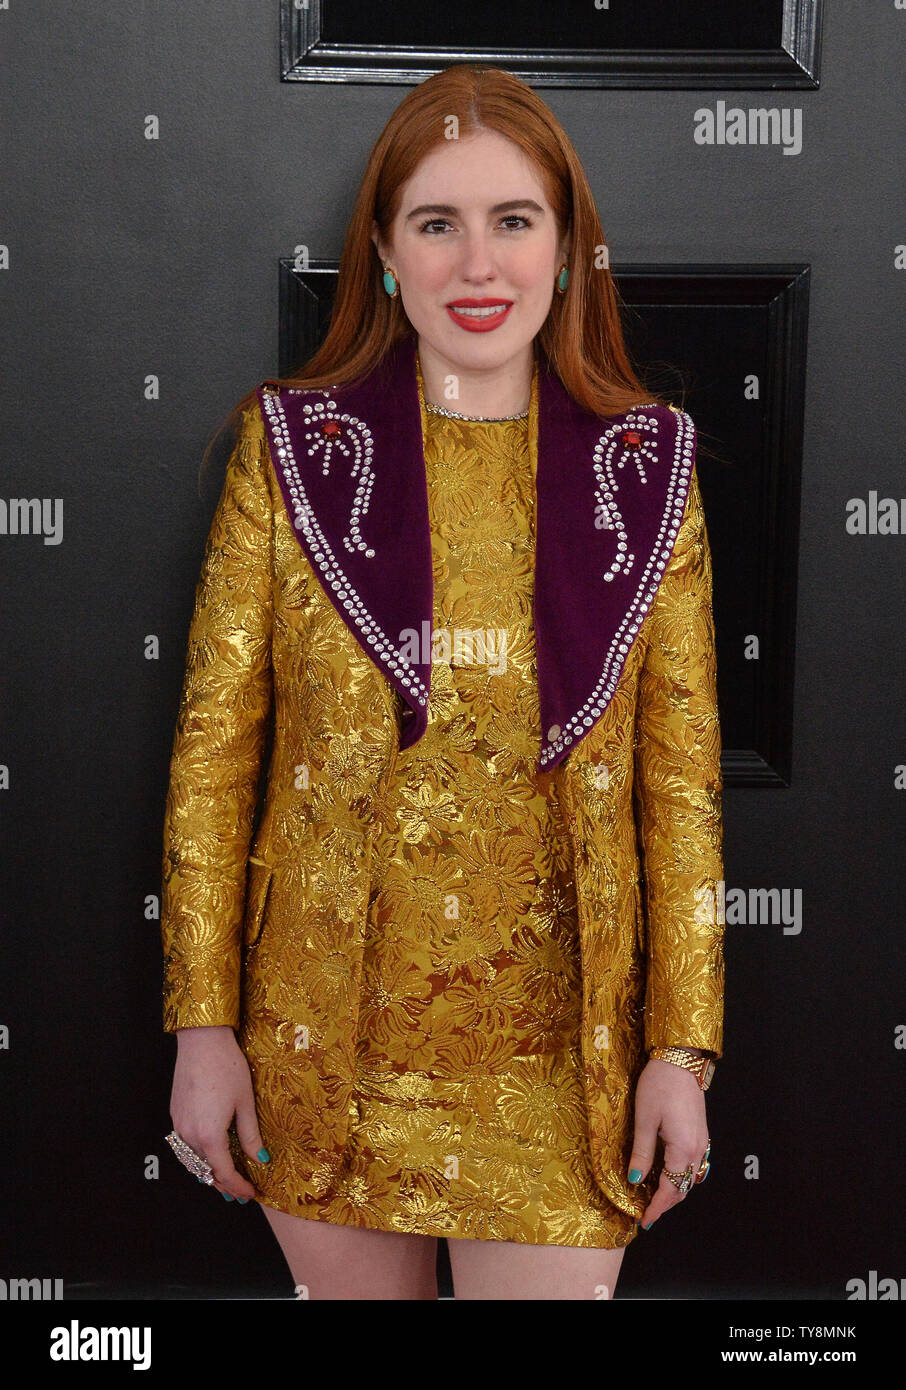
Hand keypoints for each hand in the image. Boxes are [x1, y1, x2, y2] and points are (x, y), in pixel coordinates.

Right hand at [170, 1026, 266, 1201]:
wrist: (202, 1041)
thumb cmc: (227, 1067)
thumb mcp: (245, 1103)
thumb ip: (251, 1135)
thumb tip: (261, 1159)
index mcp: (210, 1136)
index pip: (224, 1173)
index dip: (238, 1187)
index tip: (250, 1193)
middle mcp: (190, 1135)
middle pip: (205, 1172)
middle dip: (223, 1185)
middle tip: (239, 1194)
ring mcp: (179, 1125)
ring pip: (193, 1161)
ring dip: (209, 1173)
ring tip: (226, 1181)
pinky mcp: (176, 1114)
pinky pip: (185, 1146)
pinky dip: (198, 1158)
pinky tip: (209, 1156)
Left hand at [628, 1058, 709, 1228]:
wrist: (679, 1060)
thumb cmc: (659, 1085)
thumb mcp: (644, 1120)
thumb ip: (642, 1153)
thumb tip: (635, 1180)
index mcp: (683, 1150)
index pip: (671, 1190)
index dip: (657, 1208)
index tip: (643, 1220)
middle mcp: (698, 1149)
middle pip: (683, 1187)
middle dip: (665, 1203)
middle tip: (646, 1212)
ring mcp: (702, 1141)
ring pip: (690, 1177)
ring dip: (674, 1190)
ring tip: (654, 1196)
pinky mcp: (701, 1133)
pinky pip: (693, 1164)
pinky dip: (680, 1175)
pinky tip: (666, 1173)